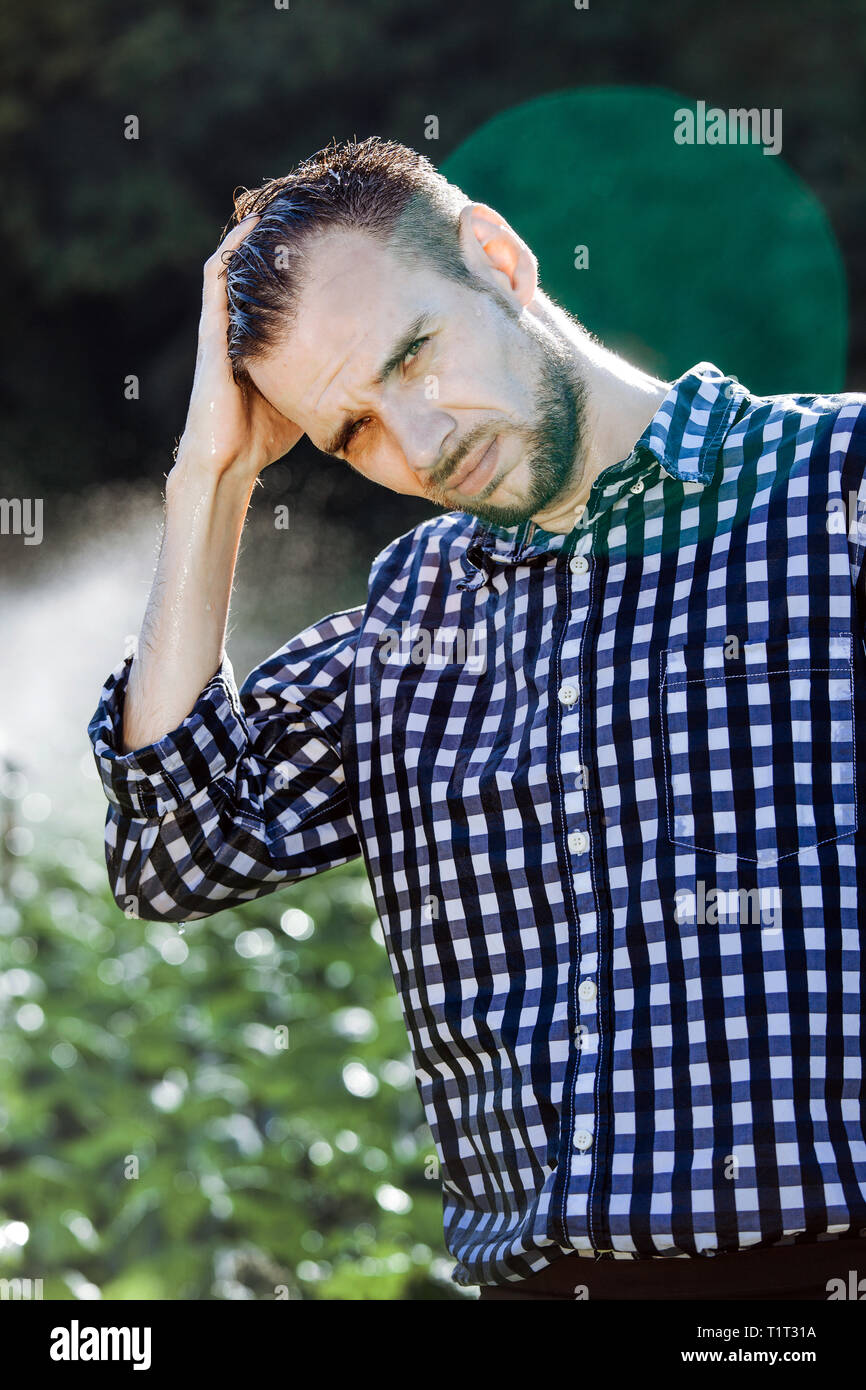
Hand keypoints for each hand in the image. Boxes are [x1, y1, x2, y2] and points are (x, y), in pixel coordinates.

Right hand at [174, 215, 302, 479]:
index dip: (296, 263)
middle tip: (304, 210)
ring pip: (234, 265)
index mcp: (261, 339)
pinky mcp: (211, 331)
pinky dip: (230, 252)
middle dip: (275, 240)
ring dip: (250, 235)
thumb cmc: (265, 435)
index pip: (279, 290)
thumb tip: (374, 370)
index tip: (325, 237)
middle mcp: (240, 326)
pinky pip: (217, 280)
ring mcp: (222, 325)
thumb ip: (326, 375)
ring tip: (275, 205)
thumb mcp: (305, 394)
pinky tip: (248, 228)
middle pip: (256, 271)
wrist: (229, 458)